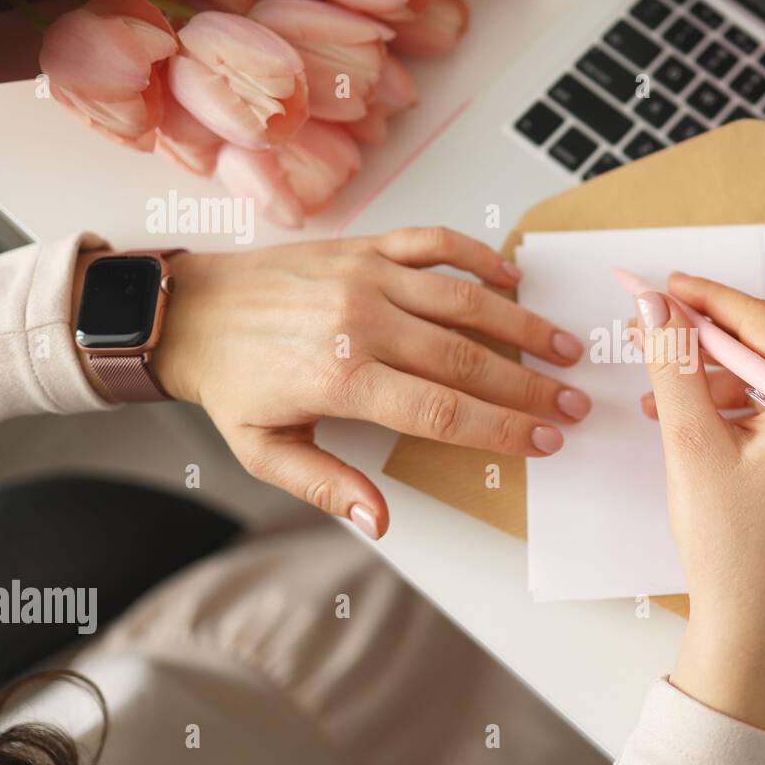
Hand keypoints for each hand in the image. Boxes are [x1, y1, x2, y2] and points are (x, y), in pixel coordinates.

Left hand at [79, 228, 591, 538]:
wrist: (190, 310)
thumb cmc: (233, 383)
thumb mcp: (266, 452)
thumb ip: (327, 485)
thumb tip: (381, 521)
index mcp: (342, 378)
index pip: (443, 409)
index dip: (502, 428)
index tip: (544, 440)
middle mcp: (361, 321)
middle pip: (467, 359)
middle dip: (530, 386)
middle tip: (574, 403)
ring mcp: (366, 277)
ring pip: (464, 300)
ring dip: (522, 326)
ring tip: (566, 348)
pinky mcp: (364, 246)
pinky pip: (434, 243)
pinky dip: (479, 256)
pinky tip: (514, 276)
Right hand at [630, 273, 764, 732]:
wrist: (751, 625)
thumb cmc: (731, 545)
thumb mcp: (691, 442)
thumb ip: (673, 362)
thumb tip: (653, 303)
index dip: (707, 299)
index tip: (662, 283)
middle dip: (703, 337)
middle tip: (651, 323)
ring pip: (764, 382)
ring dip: (708, 376)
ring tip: (657, 387)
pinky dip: (726, 408)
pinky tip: (683, 417)